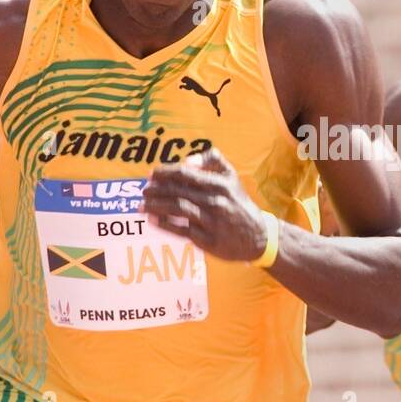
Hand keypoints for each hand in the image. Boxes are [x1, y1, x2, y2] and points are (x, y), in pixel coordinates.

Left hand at [142, 148, 269, 262]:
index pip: (186, 174)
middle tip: (144, 189)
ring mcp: (212, 222)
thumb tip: (186, 161)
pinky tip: (153, 219)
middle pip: (178, 191)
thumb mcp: (231, 176)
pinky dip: (165, 224)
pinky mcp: (209, 241)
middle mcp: (217, 202)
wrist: (258, 236)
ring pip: (178, 209)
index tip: (152, 174)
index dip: (165, 172)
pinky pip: (182, 231)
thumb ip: (211, 160)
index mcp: (220, 184)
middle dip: (156, 189)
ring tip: (142, 204)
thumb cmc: (238, 203)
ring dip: (156, 205)